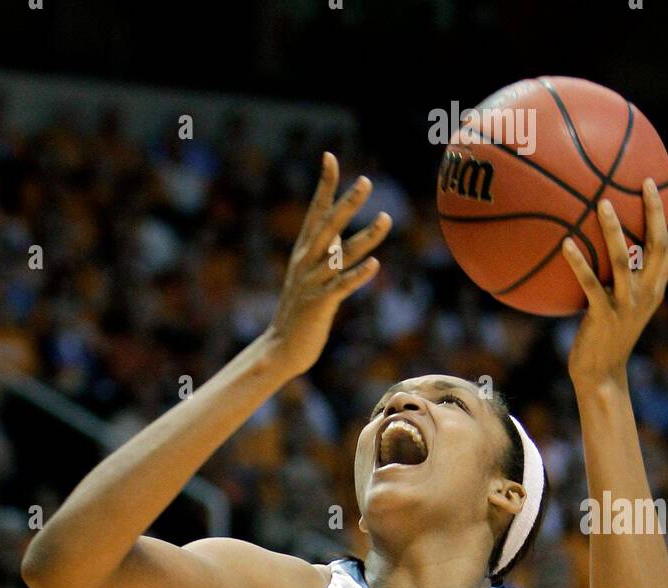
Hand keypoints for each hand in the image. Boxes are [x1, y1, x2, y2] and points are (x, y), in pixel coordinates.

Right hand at [262, 153, 391, 378]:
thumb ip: (325, 254)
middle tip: (366, 181)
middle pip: (328, 226)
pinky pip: (341, 286)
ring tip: (387, 219)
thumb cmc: (300, 312)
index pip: (314, 212)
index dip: (323, 186)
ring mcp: (312, 283)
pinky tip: (374, 264)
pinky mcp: (320, 304)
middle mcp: (306, 263)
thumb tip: (339, 234)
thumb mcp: (310, 276)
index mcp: (303, 252)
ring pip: (341, 255)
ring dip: (366, 236)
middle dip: (347, 204)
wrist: (280, 348)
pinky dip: (357, 275)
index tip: (329, 157)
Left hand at [562, 181, 667, 385]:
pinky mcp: (603, 315)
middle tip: (646, 181)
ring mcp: (626, 304)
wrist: (601, 374)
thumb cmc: (605, 338)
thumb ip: (620, 281)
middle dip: (655, 210)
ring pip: (624, 258)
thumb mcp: (620, 307)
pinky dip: (579, 262)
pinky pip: (591, 283)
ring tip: (603, 202)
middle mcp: (647, 293)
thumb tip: (603, 253)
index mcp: (655, 288)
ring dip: (614, 228)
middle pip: (658, 243)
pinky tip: (566, 243)